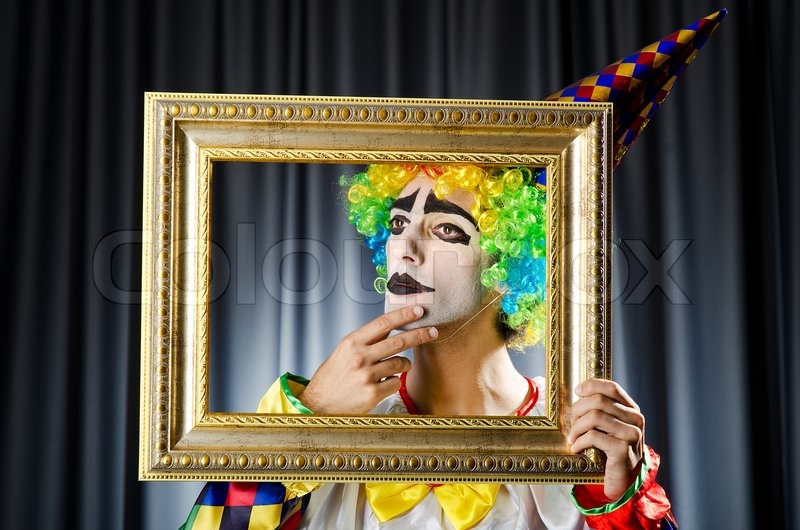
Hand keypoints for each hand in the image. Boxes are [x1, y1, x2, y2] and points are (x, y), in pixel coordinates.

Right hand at [297, 306, 437, 413]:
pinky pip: (396, 382)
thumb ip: (366, 342)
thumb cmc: (333, 377)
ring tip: (396, 367)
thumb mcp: (344, 353)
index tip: (419, 310)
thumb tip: (391, 328)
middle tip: (433, 331)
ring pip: (400, 363)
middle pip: (399, 341)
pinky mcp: (372, 393)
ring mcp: (367, 375)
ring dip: (404, 365)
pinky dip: (394, 382)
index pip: (383, 323)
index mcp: (352, 342)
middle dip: (420, 335)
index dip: (403, 315)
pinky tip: (383, 384)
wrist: (318, 405)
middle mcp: (360, 357)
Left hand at [567, 378, 644, 500]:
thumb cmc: (610, 450)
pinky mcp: (623, 450)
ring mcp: (632, 434)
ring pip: (595, 416)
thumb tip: (578, 392)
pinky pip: (594, 437)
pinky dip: (579, 441)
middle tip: (571, 423)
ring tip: (572, 437)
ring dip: (577, 427)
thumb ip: (601, 410)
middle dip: (578, 410)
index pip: (612, 387)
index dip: (592, 385)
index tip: (577, 391)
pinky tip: (576, 447)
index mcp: (632, 410)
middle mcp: (635, 419)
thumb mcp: (609, 426)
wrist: (622, 479)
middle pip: (599, 401)